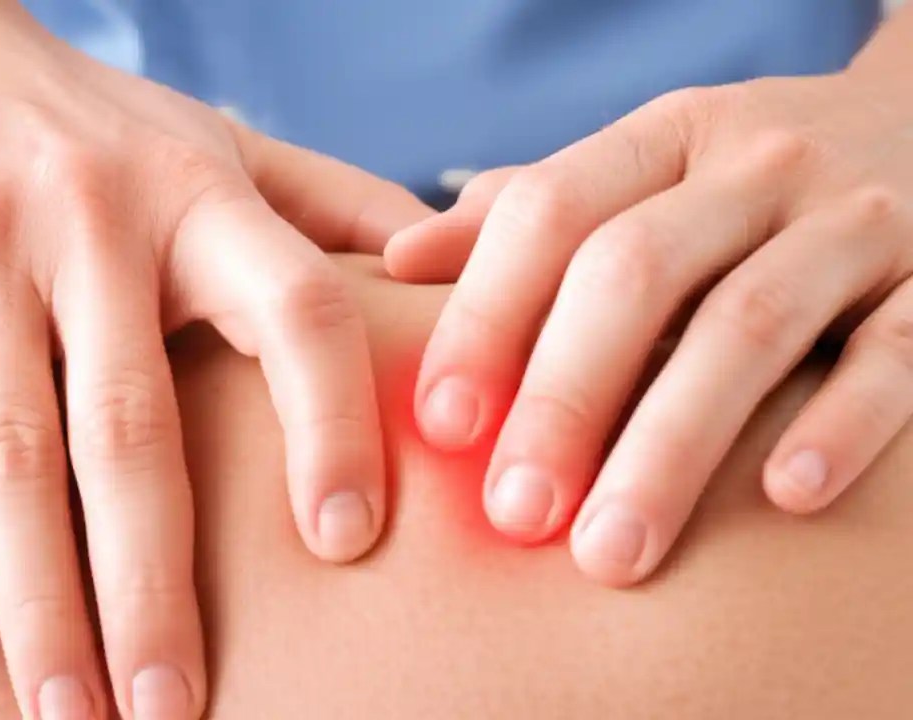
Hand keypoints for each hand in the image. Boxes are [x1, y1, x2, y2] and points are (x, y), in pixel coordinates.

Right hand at [0, 1, 429, 715]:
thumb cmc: (90, 122)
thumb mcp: (220, 143)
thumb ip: (333, 208)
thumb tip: (453, 276)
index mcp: (202, 195)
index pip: (297, 309)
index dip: (333, 426)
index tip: (347, 548)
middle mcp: (94, 217)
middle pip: (135, 428)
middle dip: (157, 588)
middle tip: (177, 711)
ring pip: (12, 450)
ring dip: (44, 600)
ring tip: (74, 715)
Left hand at [386, 68, 912, 585]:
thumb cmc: (745, 187)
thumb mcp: (643, 173)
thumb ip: (528, 216)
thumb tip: (396, 262)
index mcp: (665, 137)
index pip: (549, 212)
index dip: (485, 318)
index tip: (441, 428)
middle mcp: (758, 166)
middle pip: (635, 274)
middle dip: (563, 399)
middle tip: (515, 515)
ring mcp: (856, 220)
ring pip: (750, 327)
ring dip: (672, 445)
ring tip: (611, 552)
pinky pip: (896, 354)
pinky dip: (841, 423)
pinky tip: (783, 496)